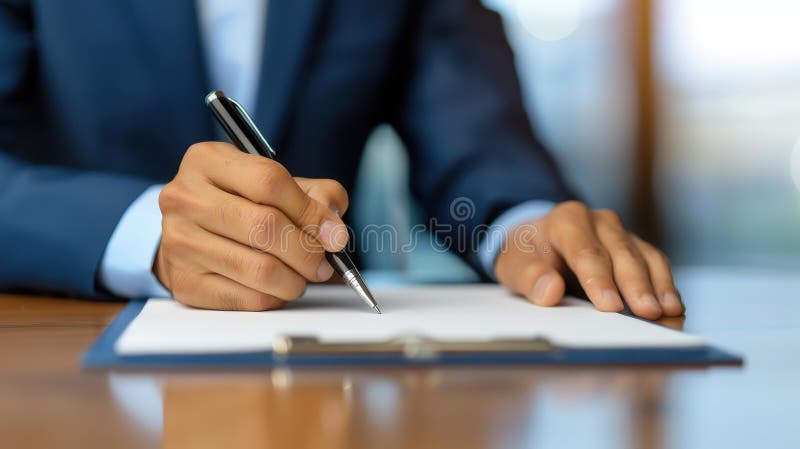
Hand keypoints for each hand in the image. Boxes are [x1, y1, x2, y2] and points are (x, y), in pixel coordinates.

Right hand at [154, 142, 348, 310]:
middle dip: (308, 251)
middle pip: (265, 227)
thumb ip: (313, 194)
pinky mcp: (184, 282)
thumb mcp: (272, 182)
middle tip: (324, 264)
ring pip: (259, 269)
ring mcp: (179, 241)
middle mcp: (185, 198)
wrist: (189, 232)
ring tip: (303, 277)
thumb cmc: (238, 203)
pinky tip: (277, 288)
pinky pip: (247, 298)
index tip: (336, 235)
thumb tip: (333, 230)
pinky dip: (275, 297)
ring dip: (295, 280)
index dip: (310, 212)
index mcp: (208, 161)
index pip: (269, 182)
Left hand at [494, 201, 683, 319]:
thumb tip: (550, 292)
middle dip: (636, 286)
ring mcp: (623, 234)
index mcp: (567, 219)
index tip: (609, 306)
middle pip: (622, 254)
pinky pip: (656, 267)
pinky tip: (673, 311)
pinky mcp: (637, 249)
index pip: (585, 250)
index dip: (598, 279)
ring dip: (658, 288)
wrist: (537, 242)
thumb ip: (529, 277)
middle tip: (648, 314)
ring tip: (669, 315)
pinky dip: (666, 289)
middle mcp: (600, 221)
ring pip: (646, 259)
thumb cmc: (526, 255)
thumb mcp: (514, 265)